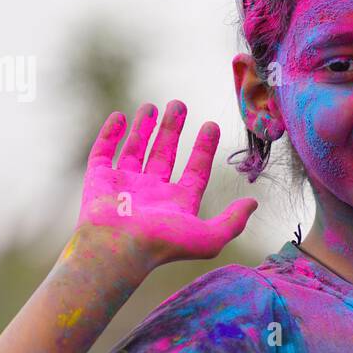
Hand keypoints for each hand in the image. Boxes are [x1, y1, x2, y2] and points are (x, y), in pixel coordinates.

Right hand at [76, 100, 256, 268]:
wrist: (118, 248)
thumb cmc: (163, 245)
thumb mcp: (209, 237)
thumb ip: (233, 221)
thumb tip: (254, 203)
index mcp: (176, 204)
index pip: (195, 171)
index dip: (204, 149)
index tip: (212, 125)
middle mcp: (151, 194)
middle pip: (164, 155)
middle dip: (172, 130)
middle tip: (179, 105)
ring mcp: (124, 186)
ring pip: (135, 150)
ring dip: (144, 128)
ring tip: (151, 106)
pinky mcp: (98, 181)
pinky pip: (103, 153)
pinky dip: (110, 134)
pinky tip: (120, 116)